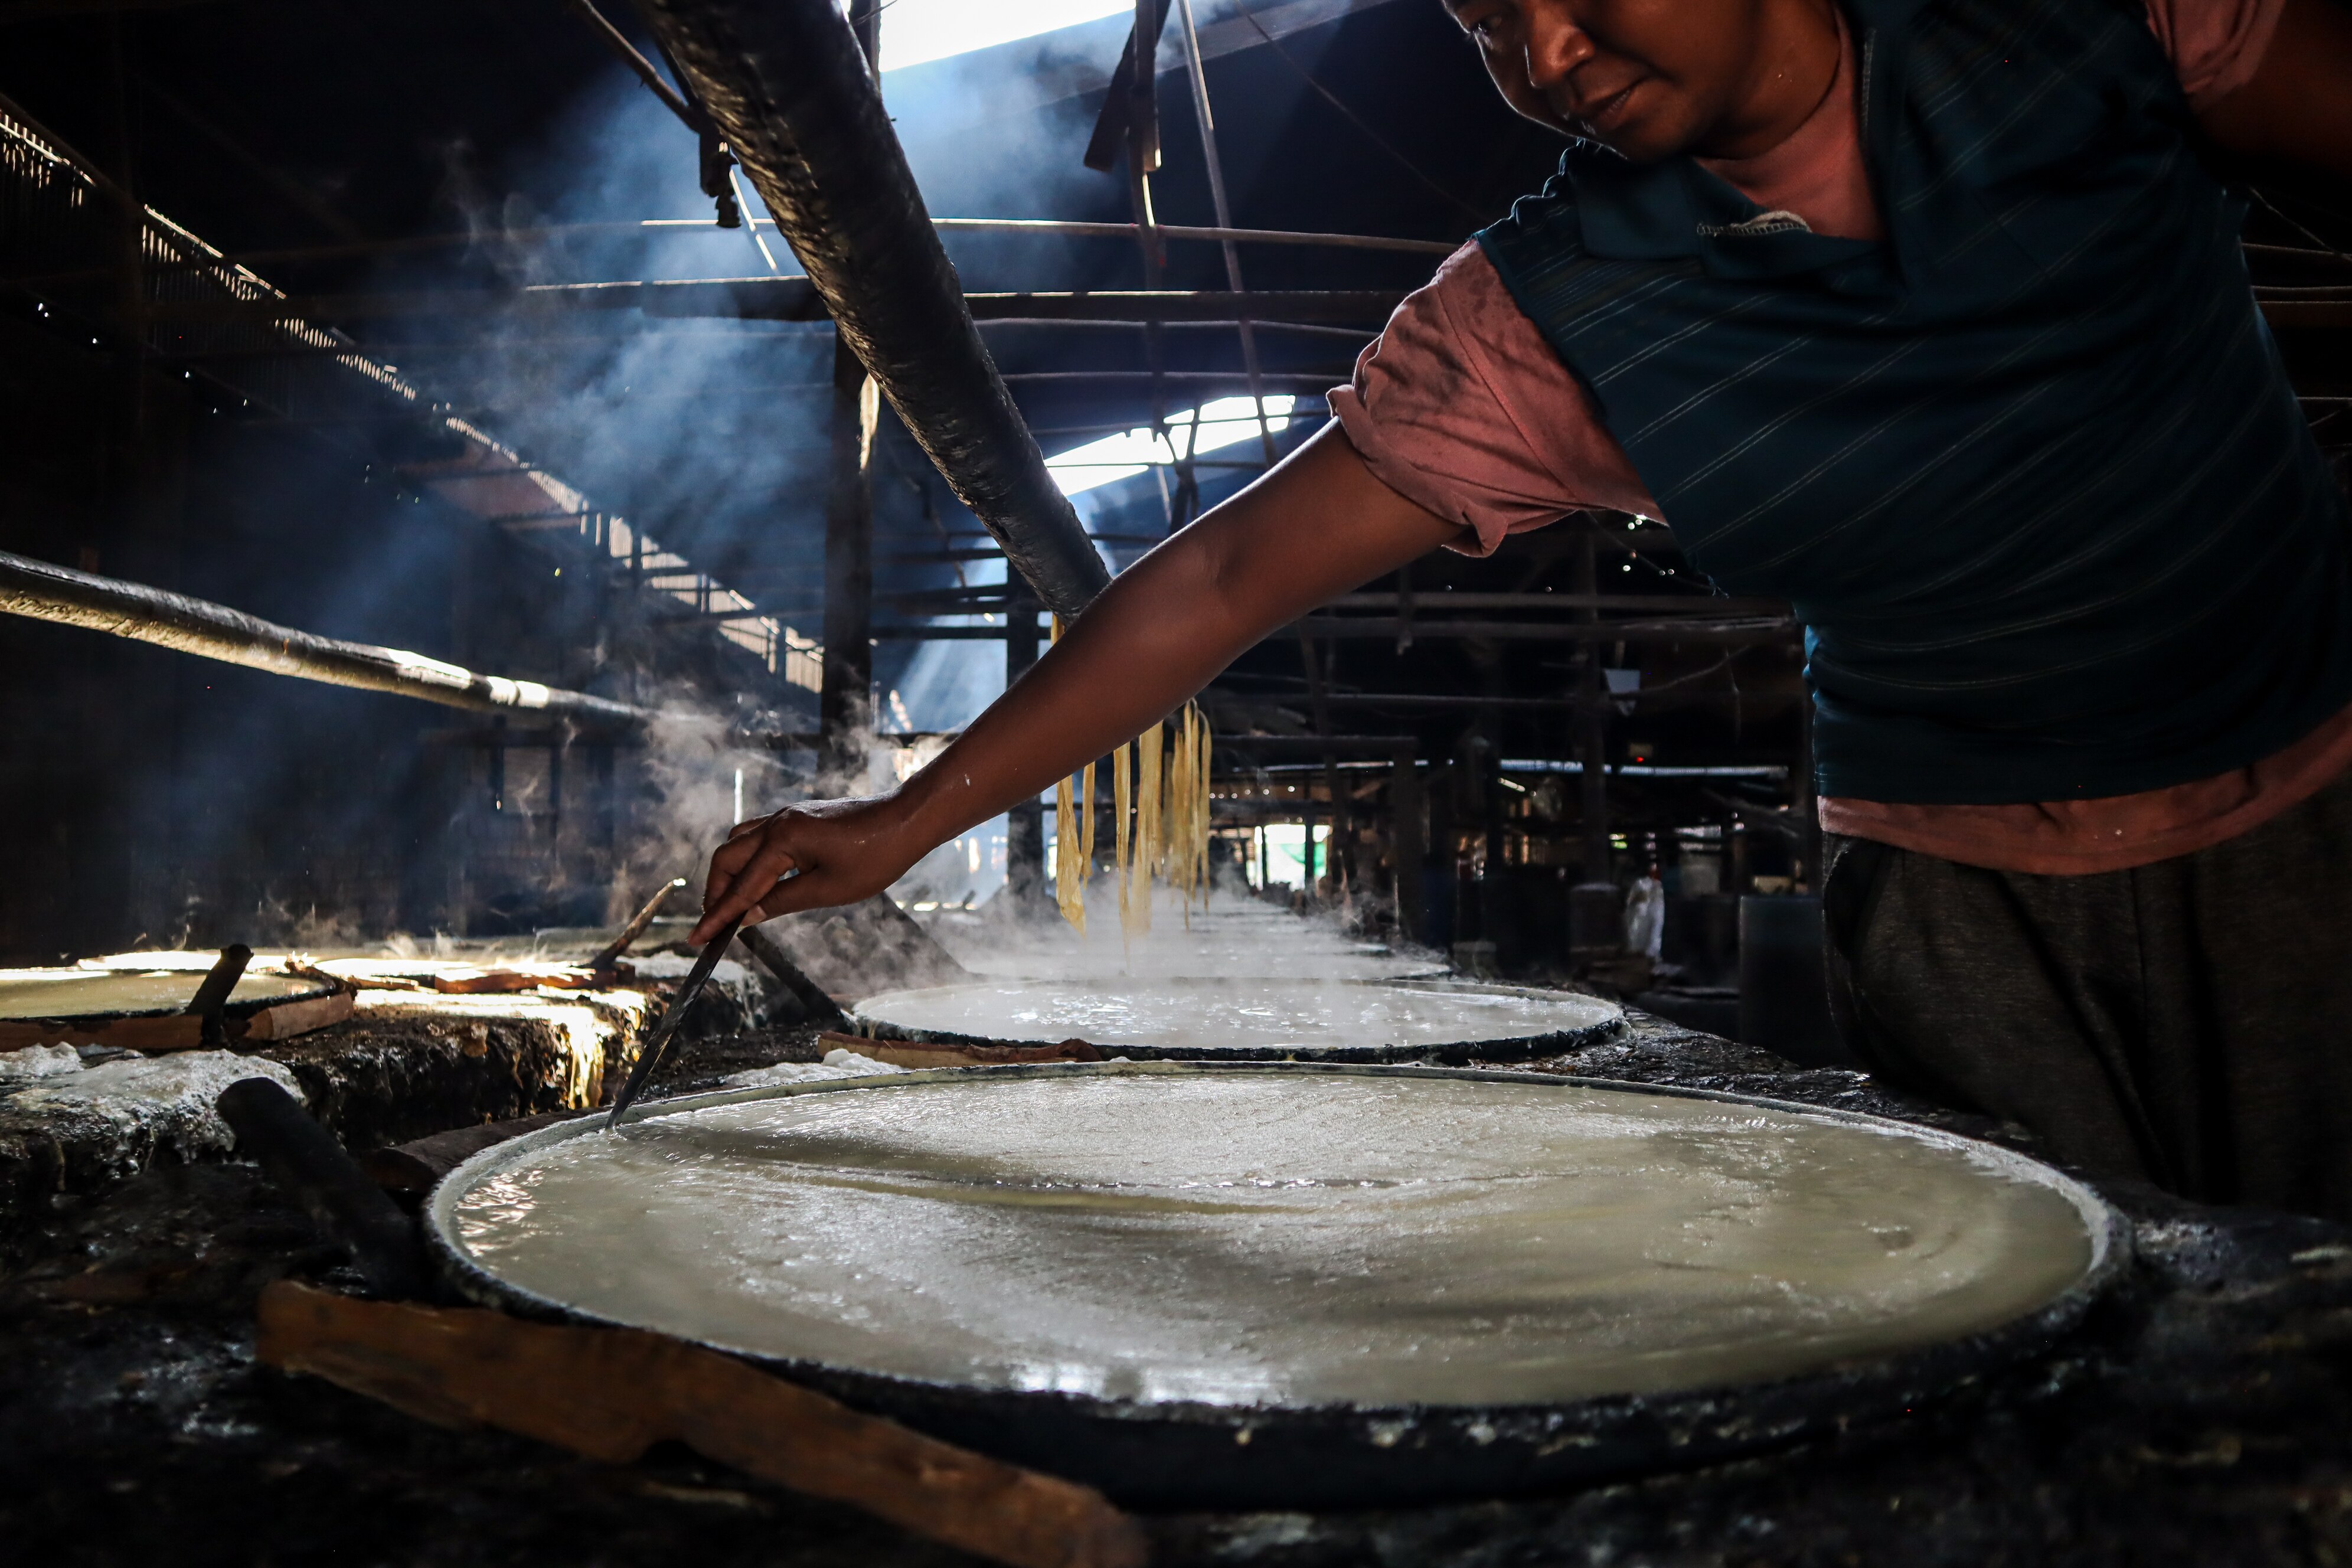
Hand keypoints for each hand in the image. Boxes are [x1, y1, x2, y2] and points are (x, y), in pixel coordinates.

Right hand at [690, 793, 919, 942]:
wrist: (906, 820)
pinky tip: (756, 881)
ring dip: (729, 874)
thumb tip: (746, 916)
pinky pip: (758, 837)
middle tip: (713, 925)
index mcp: (782, 839)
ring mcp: (786, 817)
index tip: (695, 940)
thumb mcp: (828, 889)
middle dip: (716, 893)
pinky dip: (748, 860)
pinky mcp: (797, 818)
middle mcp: (777, 822)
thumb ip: (781, 902)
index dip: (717, 917)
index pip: (740, 886)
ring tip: (730, 905)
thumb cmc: (875, 857)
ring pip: (738, 843)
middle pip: (727, 858)